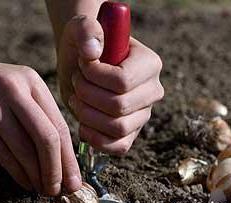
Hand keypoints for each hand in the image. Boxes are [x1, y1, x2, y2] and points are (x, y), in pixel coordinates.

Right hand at [0, 49, 81, 195]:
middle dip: (59, 170)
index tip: (76, 179)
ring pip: (27, 150)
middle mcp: (15, 90)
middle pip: (48, 138)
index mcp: (30, 81)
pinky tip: (26, 183)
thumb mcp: (10, 87)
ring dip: (39, 176)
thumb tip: (60, 155)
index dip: (70, 157)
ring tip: (44, 190)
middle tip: (64, 191)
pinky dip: (19, 174)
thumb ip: (35, 113)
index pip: (60, 125)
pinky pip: (5, 155)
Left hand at [57, 16, 163, 154]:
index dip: (94, 77)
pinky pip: (118, 147)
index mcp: (149, 64)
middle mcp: (153, 91)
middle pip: (119, 106)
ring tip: (78, 99)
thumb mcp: (81, 28)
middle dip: (87, 96)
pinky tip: (83, 123)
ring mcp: (143, 115)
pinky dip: (96, 139)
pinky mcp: (131, 134)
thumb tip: (92, 53)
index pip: (122, 81)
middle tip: (77, 83)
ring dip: (88, 115)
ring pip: (117, 128)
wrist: (81, 65)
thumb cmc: (84, 45)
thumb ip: (87, 29)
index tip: (82, 65)